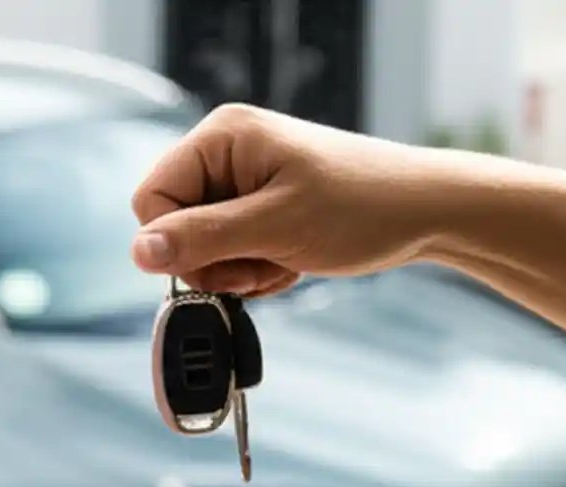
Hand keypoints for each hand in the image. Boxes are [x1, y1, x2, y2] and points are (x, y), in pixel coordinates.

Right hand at [130, 103, 456, 295]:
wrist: (426, 214)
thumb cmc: (363, 206)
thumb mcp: (276, 227)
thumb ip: (203, 238)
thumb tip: (138, 253)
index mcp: (222, 137)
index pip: (151, 198)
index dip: (176, 243)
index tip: (223, 266)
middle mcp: (226, 152)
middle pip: (175, 224)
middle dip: (214, 260)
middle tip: (261, 267)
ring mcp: (243, 179)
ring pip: (202, 245)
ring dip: (238, 270)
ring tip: (283, 263)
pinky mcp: (260, 206)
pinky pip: (229, 250)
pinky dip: (255, 269)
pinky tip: (290, 263)